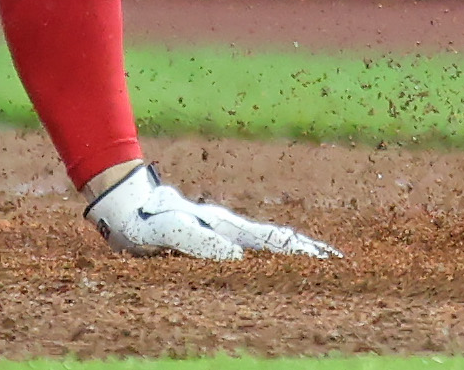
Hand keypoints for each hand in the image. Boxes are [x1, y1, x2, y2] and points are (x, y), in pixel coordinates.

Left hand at [84, 163, 339, 259]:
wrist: (125, 203)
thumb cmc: (144, 223)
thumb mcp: (168, 233)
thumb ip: (200, 243)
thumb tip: (236, 258)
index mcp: (226, 229)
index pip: (274, 242)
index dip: (302, 252)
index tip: (330, 260)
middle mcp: (230, 227)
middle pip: (278, 238)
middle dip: (308, 250)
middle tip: (338, 260)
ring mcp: (223, 228)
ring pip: (266, 239)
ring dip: (292, 249)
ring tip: (315, 257)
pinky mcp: (212, 233)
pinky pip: (249, 242)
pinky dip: (270, 249)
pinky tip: (272, 257)